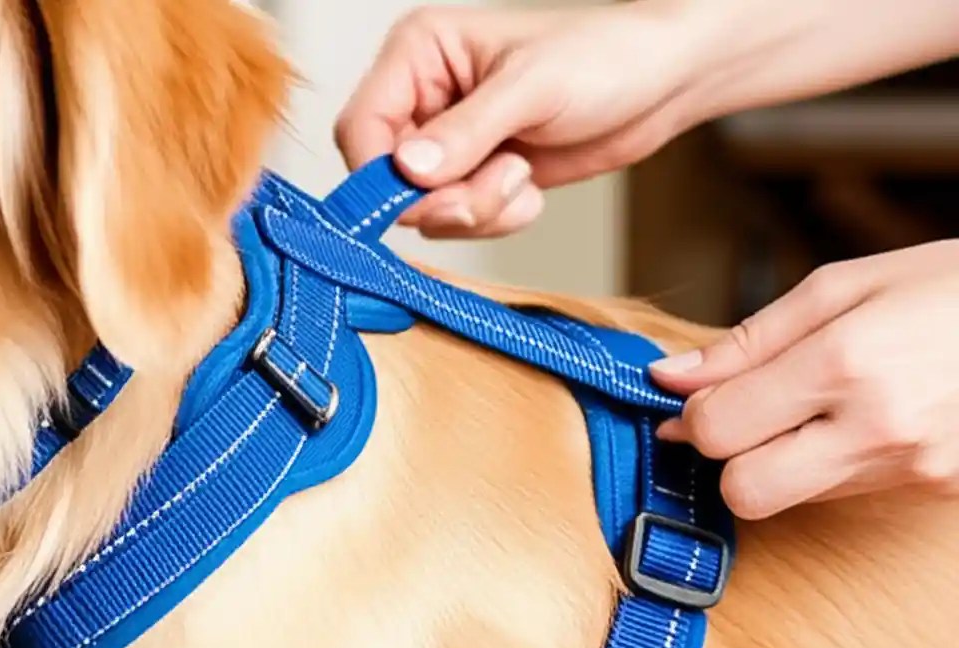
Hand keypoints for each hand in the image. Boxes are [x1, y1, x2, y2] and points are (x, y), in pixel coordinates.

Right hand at [333, 1, 701, 237]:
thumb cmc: (605, 58)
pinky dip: (497, 216)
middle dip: (443, 197)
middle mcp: (423, 96)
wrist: (661, 84)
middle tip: (497, 183)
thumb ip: (465, 133)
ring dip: (477, 208)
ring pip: (423, 207)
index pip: (361, 126)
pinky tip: (529, 184)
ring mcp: (447, 140)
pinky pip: (457, 220)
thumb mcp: (532, 90)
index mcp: (419, 52)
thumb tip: (406, 170)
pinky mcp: (473, 173)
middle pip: (386, 177)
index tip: (418, 199)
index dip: (379, 174)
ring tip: (521, 173)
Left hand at [650, 240, 958, 519]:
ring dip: (774, 461)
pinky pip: (840, 494)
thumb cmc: (949, 287)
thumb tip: (669, 378)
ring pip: (790, 499)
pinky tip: (851, 421)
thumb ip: (748, 341)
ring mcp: (911, 468)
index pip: (718, 428)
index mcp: (846, 362)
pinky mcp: (933, 492)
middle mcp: (878, 428)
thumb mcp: (843, 287)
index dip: (693, 413)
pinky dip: (824, 466)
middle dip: (726, 458)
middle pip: (744, 491)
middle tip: (739, 417)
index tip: (698, 394)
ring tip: (809, 406)